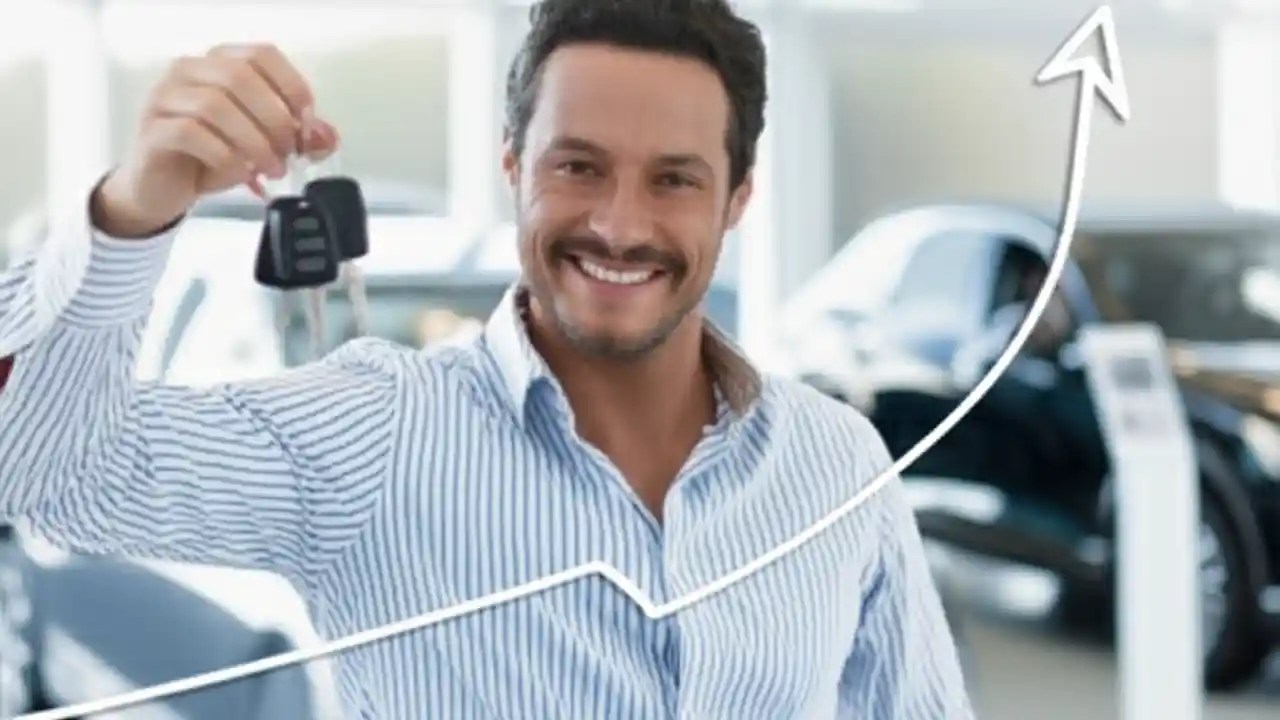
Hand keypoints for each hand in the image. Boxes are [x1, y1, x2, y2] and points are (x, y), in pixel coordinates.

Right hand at [93, 43, 339, 237]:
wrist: (164, 189)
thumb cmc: (212, 158)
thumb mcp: (263, 147)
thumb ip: (297, 139)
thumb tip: (327, 137)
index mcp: (220, 63)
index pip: (263, 55)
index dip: (292, 87)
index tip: (308, 123)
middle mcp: (189, 72)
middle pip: (240, 76)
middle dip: (275, 119)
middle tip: (289, 153)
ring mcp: (165, 98)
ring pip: (214, 105)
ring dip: (253, 141)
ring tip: (271, 168)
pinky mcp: (153, 131)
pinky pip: (190, 133)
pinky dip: (224, 155)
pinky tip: (241, 172)